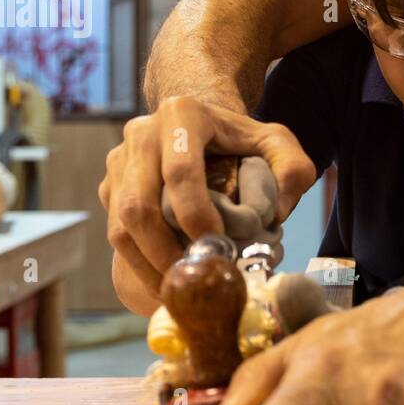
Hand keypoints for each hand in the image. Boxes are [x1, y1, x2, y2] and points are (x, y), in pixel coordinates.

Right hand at [98, 96, 316, 313]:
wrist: (201, 126)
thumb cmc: (241, 139)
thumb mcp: (277, 142)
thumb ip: (292, 169)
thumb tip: (275, 213)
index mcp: (182, 115)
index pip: (180, 172)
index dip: (196, 215)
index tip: (219, 246)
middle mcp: (141, 134)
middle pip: (139, 204)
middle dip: (165, 251)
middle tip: (196, 278)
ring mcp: (119, 162)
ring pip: (119, 225)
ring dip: (148, 266)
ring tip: (180, 289)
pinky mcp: (110, 187)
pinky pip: (115, 232)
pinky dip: (139, 264)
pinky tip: (166, 282)